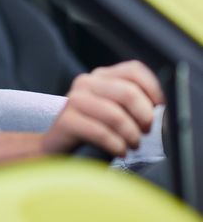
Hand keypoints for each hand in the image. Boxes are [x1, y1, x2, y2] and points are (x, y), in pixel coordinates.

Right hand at [43, 61, 164, 157]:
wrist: (58, 150)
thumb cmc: (93, 132)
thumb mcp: (115, 112)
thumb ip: (133, 105)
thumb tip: (162, 112)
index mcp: (101, 76)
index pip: (133, 70)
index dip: (153, 89)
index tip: (161, 108)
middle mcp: (86, 83)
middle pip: (127, 92)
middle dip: (144, 116)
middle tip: (147, 131)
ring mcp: (73, 100)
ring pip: (114, 113)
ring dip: (130, 134)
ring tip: (132, 144)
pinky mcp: (66, 121)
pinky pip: (99, 132)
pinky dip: (115, 144)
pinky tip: (119, 151)